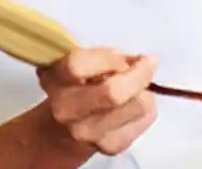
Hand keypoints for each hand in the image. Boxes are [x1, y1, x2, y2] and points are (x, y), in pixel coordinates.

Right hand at [37, 48, 158, 155]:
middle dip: (138, 74)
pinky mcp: (110, 147)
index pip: (77, 66)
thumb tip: (135, 62)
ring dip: (144, 91)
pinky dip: (147, 107)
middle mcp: (65, 109)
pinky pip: (145, 119)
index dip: (108, 58)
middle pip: (113, 93)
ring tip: (136, 86)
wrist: (64, 128)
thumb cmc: (77, 85)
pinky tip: (133, 104)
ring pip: (138, 105)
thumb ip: (102, 57)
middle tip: (148, 63)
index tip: (124, 54)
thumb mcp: (78, 62)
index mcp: (53, 79)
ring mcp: (87, 132)